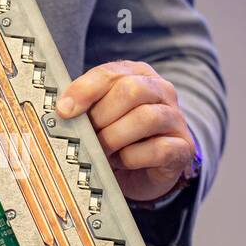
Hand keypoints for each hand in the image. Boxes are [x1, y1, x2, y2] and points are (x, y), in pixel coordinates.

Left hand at [56, 60, 196, 202]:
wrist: (142, 172)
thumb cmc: (116, 140)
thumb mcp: (99, 118)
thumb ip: (85, 108)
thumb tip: (62, 110)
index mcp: (137, 74)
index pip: (109, 73)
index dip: (84, 90)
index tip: (64, 110)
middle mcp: (161, 91)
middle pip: (131, 91)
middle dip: (102, 117)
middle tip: (88, 136)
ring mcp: (176, 118)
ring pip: (145, 118)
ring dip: (115, 138)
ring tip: (103, 151)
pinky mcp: (183, 147)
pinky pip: (158, 149)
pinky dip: (132, 159)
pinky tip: (122, 163)